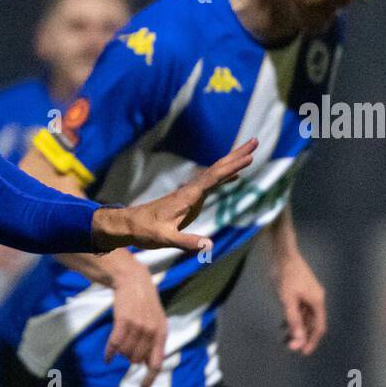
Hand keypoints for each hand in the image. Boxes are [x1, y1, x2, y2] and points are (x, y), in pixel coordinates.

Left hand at [92, 138, 256, 252]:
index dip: (232, 168)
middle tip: (255, 141)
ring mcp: (190, 194)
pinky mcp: (189, 199)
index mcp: (187, 196)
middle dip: (236, 155)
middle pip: (217, 168)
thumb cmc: (145, 231)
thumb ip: (187, 242)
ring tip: (250, 152)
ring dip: (233, 162)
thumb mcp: (165, 239)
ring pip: (215, 173)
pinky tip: (235, 176)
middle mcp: (190, 190)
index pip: (214, 178)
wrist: (129, 224)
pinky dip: (225, 177)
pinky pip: (211, 184)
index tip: (249, 158)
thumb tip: (209, 245)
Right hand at [105, 263, 167, 386]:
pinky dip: (109, 352)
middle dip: (129, 357)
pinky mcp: (123, 321)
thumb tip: (147, 364)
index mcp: (161, 334)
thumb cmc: (144, 303)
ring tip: (119, 342)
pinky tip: (106, 357)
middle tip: (126, 346)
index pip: (156, 363)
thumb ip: (153, 342)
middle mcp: (151, 332)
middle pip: (136, 359)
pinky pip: (115, 344)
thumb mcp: (156, 322)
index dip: (149, 379)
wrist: (133, 281)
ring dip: (120, 352)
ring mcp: (138, 327)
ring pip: (125, 352)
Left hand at [275, 250, 326, 354]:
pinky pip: (299, 309)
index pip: (318, 326)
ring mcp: (308, 294)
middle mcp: (316, 299)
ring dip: (297, 328)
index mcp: (317, 301)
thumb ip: (293, 320)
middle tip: (291, 347)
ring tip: (285, 339)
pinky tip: (283, 325)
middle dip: (303, 335)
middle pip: (312, 323)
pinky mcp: (300, 291)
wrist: (283, 253)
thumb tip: (298, 339)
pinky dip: (293, 318)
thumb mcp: (287, 299)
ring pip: (305, 317)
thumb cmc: (285, 275)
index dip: (312, 340)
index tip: (303, 351)